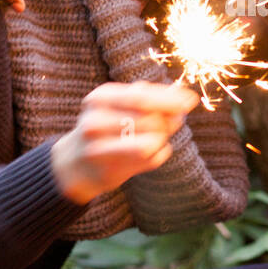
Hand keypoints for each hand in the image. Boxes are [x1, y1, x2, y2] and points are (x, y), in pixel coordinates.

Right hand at [50, 82, 198, 203]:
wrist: (76, 163)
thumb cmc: (107, 126)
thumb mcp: (121, 103)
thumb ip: (150, 96)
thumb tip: (184, 96)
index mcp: (100, 98)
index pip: (141, 97)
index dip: (169, 99)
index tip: (191, 100)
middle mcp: (95, 121)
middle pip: (150, 120)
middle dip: (168, 121)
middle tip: (172, 121)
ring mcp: (99, 149)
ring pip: (152, 142)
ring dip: (163, 138)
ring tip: (156, 136)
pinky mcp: (109, 172)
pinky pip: (152, 160)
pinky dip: (159, 154)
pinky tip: (147, 153)